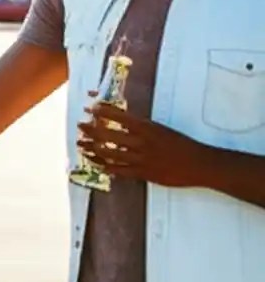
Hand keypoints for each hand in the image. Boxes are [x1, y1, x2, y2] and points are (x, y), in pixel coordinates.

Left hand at [77, 101, 210, 186]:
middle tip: (80, 126)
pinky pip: (118, 170)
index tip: (91, 108)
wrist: (199, 164)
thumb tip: (125, 121)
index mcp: (148, 128)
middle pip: (109, 135)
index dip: (103, 112)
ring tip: (80, 144)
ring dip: (92, 148)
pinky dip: (105, 166)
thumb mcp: (162, 130)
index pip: (120, 117)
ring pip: (109, 153)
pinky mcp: (143, 173)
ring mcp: (141, 159)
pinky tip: (95, 163)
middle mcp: (142, 142)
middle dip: (91, 130)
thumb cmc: (183, 145)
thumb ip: (143, 127)